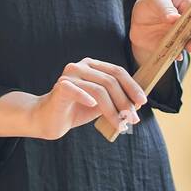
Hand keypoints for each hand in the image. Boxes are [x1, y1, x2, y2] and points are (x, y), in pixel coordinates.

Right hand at [32, 58, 148, 139]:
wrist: (48, 119)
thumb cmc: (76, 110)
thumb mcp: (100, 104)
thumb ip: (115, 99)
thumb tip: (137, 102)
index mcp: (92, 66)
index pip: (117, 71)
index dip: (132, 86)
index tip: (142, 102)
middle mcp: (81, 66)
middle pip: (110, 81)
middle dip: (125, 101)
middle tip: (133, 119)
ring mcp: (70, 75)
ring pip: (99, 90)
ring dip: (113, 110)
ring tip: (120, 124)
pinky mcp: (60, 86)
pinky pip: (76, 90)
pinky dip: (87, 98)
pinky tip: (93, 108)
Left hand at [129, 0, 190, 66]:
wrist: (138, 20)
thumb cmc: (152, 4)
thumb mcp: (156, 1)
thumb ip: (165, 8)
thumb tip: (174, 17)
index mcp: (188, 6)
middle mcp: (189, 23)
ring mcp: (181, 37)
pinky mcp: (172, 48)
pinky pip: (177, 53)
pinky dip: (177, 55)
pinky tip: (176, 55)